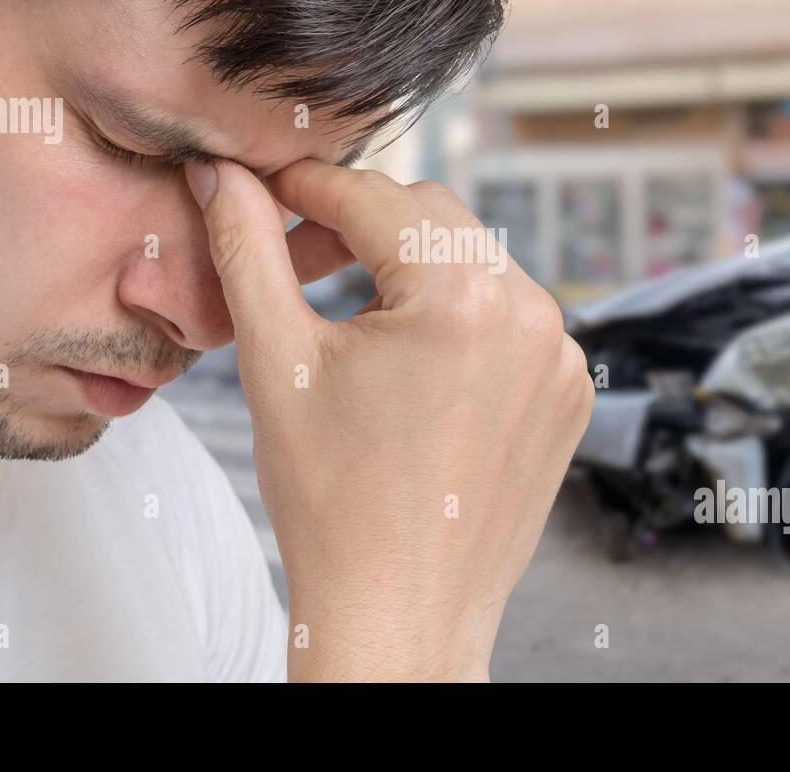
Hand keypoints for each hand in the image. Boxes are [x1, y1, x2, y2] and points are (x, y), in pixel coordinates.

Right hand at [186, 159, 594, 680]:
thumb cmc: (332, 502)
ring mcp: (560, 355)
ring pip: (473, 263)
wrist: (399, 614)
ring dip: (410, 269)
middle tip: (297, 261)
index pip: (373, 197)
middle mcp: (530, 314)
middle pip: (431, 218)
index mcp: (461, 296)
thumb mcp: (274, 362)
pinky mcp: (568, 392)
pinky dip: (459, 317)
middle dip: (359, 226)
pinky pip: (510, 317)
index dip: (306, 188)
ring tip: (353, 323)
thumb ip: (247, 249)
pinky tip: (411, 366)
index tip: (265, 192)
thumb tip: (221, 175)